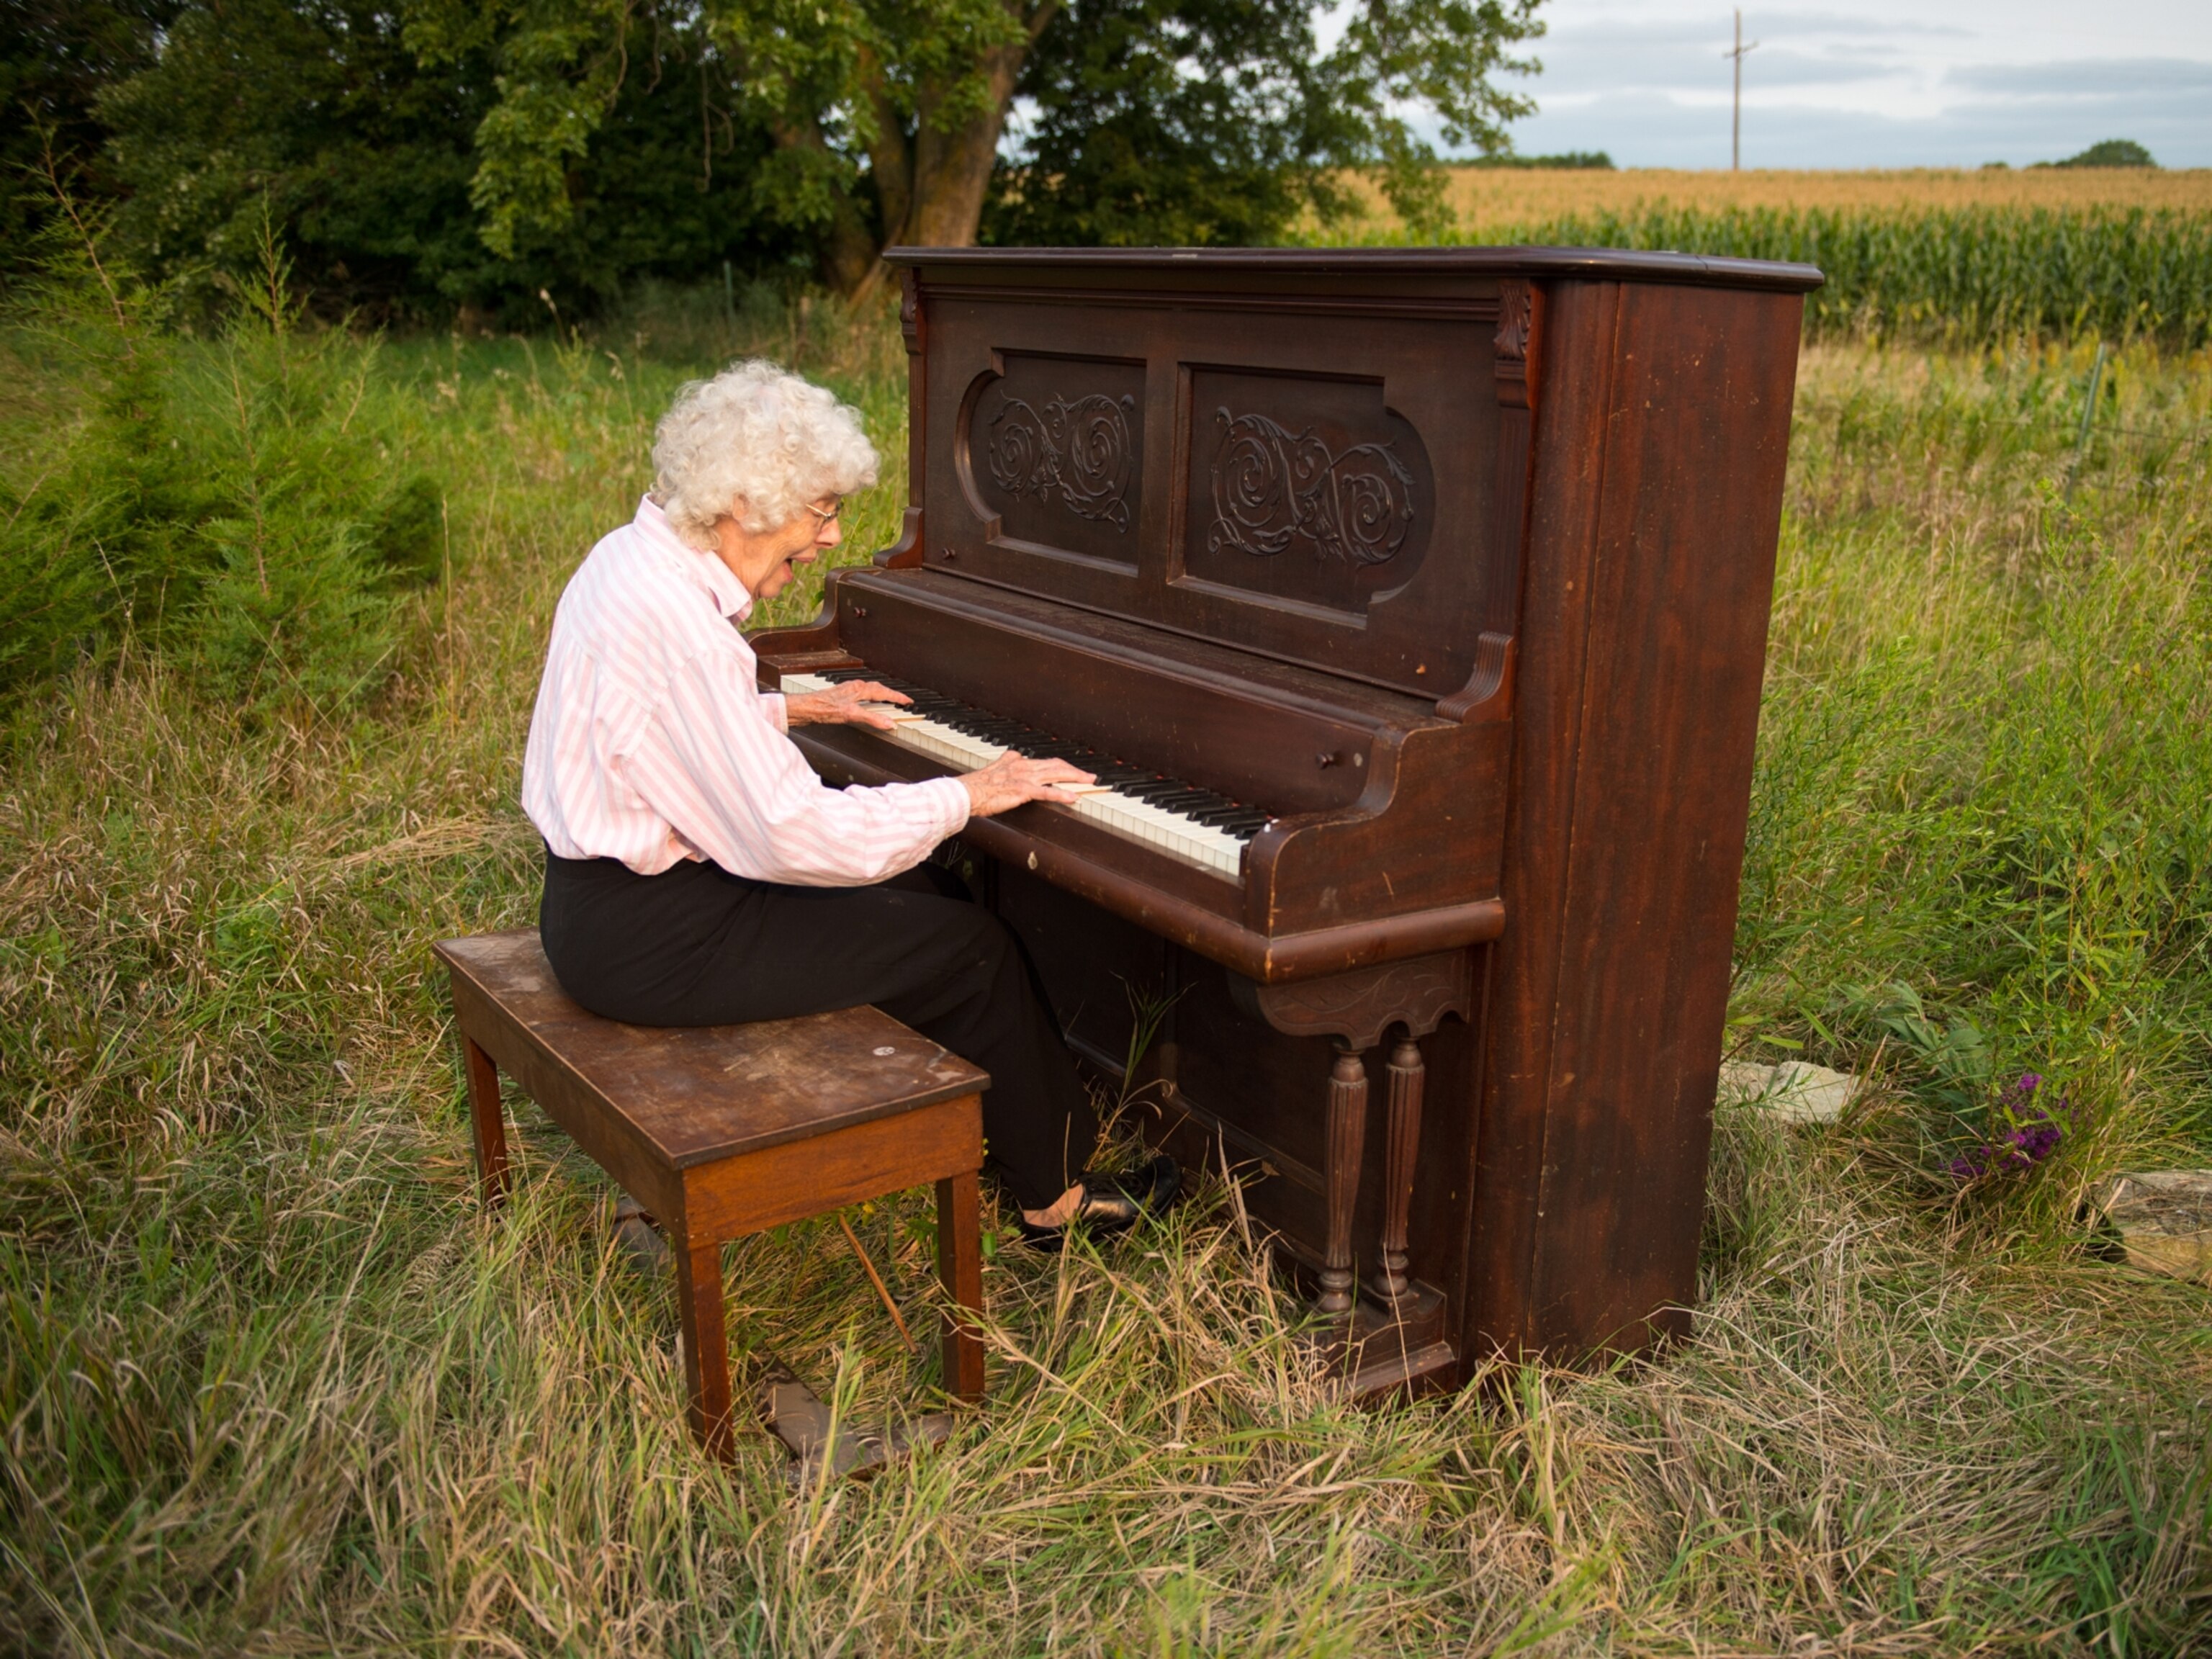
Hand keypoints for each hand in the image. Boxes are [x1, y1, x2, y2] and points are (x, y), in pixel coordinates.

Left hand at [782, 679, 910, 730]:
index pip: (884, 691)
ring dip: (880, 694)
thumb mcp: (851, 715)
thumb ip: (872, 719)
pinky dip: (869, 698)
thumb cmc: (822, 708)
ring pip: (868, 690)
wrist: (803, 708)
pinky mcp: (840, 697)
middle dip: (891, 694)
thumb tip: (890, 723)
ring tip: (887, 700)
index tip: (909, 701)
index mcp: (859, 688)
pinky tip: (864, 704)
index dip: (898, 697)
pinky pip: (861, 694)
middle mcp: (854, 687)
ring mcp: (847, 691)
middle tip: (901, 700)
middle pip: (877, 688)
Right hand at [960, 751, 1095, 817]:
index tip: (1070, 770)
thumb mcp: (994, 769)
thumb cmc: (976, 787)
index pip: (1044, 761)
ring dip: (1075, 779)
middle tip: (1089, 776)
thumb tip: (1013, 758)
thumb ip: (1005, 764)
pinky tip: (1073, 797)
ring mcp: (1024, 777)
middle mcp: (1023, 765)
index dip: (1060, 766)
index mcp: (1016, 760)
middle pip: (1055, 765)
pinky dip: (1062, 794)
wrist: (966, 793)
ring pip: (1055, 774)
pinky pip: (1047, 792)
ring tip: (1088, 783)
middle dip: (1074, 771)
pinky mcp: (1022, 790)